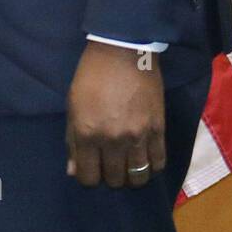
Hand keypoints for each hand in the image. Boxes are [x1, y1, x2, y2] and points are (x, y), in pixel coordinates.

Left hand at [65, 40, 165, 187]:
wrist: (123, 51)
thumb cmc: (91, 75)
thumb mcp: (72, 105)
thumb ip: (72, 140)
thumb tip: (74, 171)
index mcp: (87, 133)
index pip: (88, 177)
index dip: (87, 177)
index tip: (90, 168)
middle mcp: (112, 140)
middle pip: (114, 180)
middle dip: (109, 176)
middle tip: (108, 163)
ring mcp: (138, 137)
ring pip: (138, 177)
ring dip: (131, 176)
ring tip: (127, 164)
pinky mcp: (158, 130)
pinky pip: (159, 162)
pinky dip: (151, 166)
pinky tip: (144, 159)